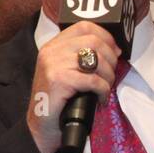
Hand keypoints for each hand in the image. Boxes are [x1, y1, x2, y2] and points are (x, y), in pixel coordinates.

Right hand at [27, 22, 119, 152]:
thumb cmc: (57, 100)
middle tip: (110, 74)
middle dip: (110, 59)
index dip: (105, 36)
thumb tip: (113, 49)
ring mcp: (53, 65)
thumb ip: (80, 57)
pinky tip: (100, 98)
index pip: (84, 26)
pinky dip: (103, 90)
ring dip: (108, 76)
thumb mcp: (64, 71)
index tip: (113, 52)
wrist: (40, 126)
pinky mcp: (59, 81)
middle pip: (94, 41)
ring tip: (105, 88)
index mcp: (52, 46)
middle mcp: (50, 52)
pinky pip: (93, 80)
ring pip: (96, 60)